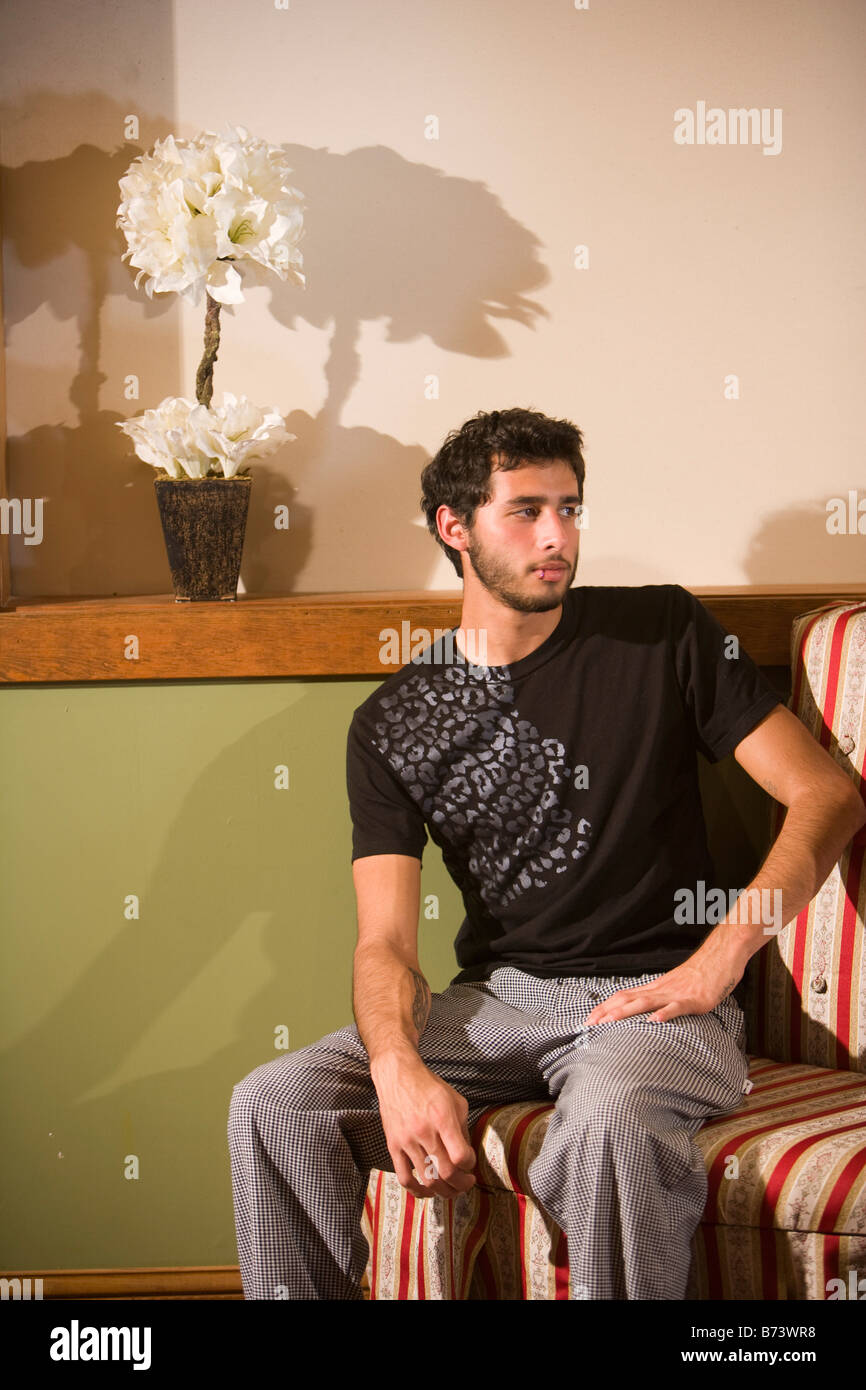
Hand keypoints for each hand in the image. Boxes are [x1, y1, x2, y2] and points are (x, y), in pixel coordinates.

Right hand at [371, 1053, 476, 1199]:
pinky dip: (418, 1191)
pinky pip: (404, 1178)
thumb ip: (462, 1129)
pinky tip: (428, 1192)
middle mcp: (424, 1132)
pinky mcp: (393, 1146)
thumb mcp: (455, 1101)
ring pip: (427, 1180)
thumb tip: (465, 1155)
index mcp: (442, 1118)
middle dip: (461, 1184)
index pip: (460, 1156)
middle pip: (446, 1173)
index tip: (470, 1162)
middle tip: (466, 1182)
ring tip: (452, 1188)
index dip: (470, 1165)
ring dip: (444, 1190)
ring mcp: (407, 1141)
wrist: (397, 1075)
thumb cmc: (428, 1086)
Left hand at [583, 956, 743, 1025]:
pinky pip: (676, 1007)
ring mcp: (676, 994)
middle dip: (606, 1013)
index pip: (623, 996)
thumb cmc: (701, 974)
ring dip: (625, 1013)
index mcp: (655, 988)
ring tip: (609, 1022)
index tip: (588, 1019)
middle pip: (627, 999)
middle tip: (588, 1024)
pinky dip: (664, 1014)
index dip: (604, 1007)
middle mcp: (660, 990)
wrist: (721, 956)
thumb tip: (646, 1013)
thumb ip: (661, 999)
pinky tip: (654, 1021)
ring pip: (645, 1002)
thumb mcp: (676, 988)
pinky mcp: (693, 999)